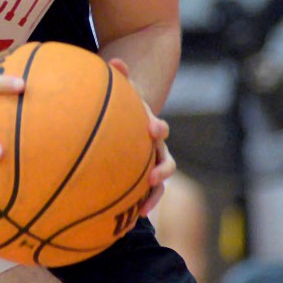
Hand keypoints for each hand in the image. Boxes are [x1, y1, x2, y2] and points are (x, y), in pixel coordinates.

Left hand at [109, 58, 174, 212]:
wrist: (132, 120)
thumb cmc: (123, 106)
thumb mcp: (122, 92)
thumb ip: (119, 78)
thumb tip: (115, 60)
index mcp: (151, 128)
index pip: (159, 128)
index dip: (158, 128)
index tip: (153, 130)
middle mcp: (156, 149)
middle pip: (166, 161)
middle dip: (162, 170)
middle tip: (153, 177)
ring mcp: (152, 165)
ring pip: (159, 183)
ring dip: (153, 195)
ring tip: (142, 209)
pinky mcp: (143, 180)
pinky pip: (143, 195)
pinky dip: (137, 206)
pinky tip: (123, 221)